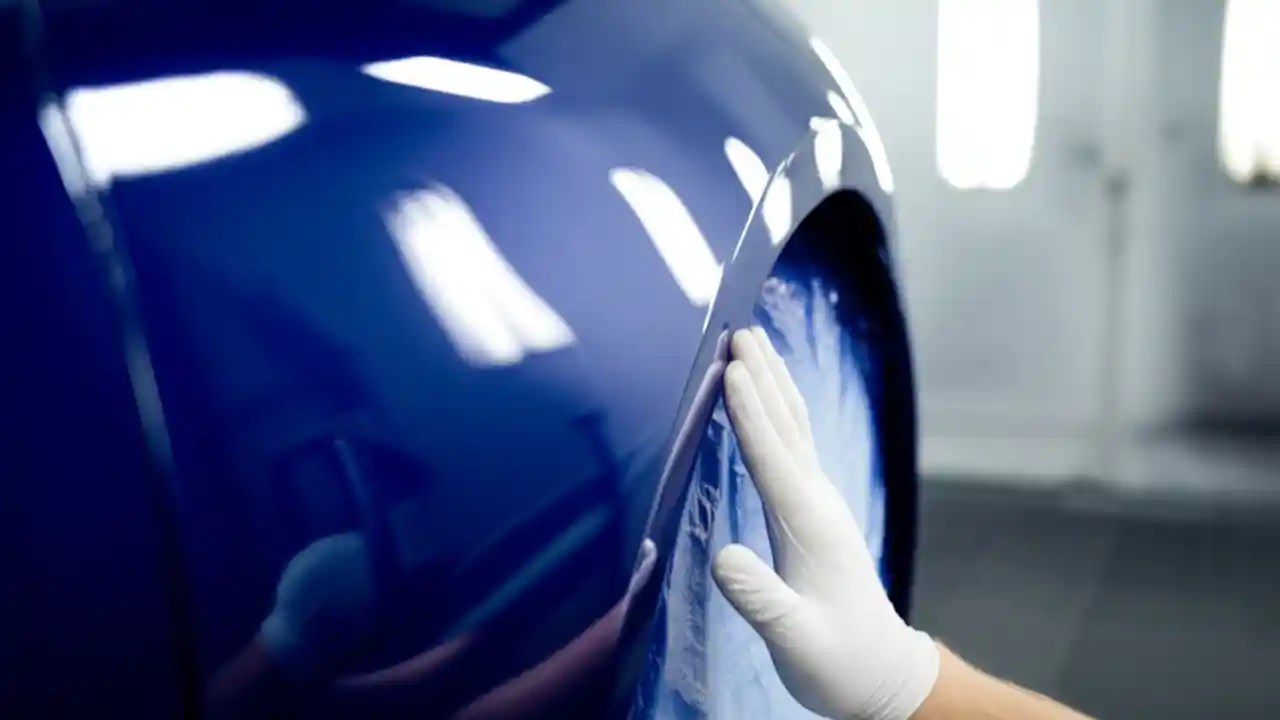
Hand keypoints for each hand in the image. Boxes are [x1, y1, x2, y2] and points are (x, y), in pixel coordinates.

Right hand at [711, 328, 937, 719]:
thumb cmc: (835, 662)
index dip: (749, 410)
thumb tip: (721, 556)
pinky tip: (766, 403)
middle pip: (788, 425)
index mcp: (808, 523)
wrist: (878, 674)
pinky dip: (775, 414)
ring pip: (794, 429)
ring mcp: (818, 505)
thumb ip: (759, 599)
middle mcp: (816, 502)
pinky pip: (792, 449)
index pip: (773, 455)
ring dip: (772, 385)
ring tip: (753, 346)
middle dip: (763, 375)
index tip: (730, 365)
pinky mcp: (812, 514)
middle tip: (740, 329)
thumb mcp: (793, 640)